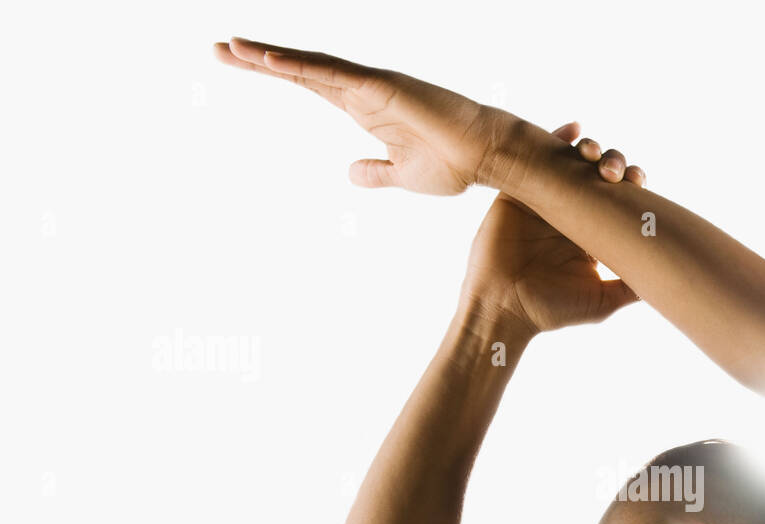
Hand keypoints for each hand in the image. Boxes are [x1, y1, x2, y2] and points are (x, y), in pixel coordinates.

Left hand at [214, 36, 505, 193]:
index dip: (273, 71)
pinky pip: (334, 73)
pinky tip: (269, 60)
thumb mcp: (404, 175)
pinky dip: (301, 65)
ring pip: (312, 64)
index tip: (237, 63)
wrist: (488, 157)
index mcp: (364, 107)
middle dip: (259, 57)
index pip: (308, 81)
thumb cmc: (454, 164)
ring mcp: (372, 84)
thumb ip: (376, 172)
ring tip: (232, 48)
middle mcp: (362, 88)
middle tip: (219, 49)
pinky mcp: (383, 87)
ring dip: (271, 56)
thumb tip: (350, 174)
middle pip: (301, 66)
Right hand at [461, 125, 645, 334]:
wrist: (504, 308)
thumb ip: (631, 288)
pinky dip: (555, 138)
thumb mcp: (602, 301)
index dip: (631, 184)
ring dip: (589, 150)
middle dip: (614, 163)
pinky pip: (535, 159)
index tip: (640, 183)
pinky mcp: (517, 193)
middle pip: (598, 174)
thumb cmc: (552, 310)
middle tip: (617, 173)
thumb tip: (671, 281)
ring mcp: (543, 199)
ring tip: (594, 154)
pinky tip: (574, 129)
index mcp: (589, 231)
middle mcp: (568, 211)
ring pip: (571, 162)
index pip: (617, 197)